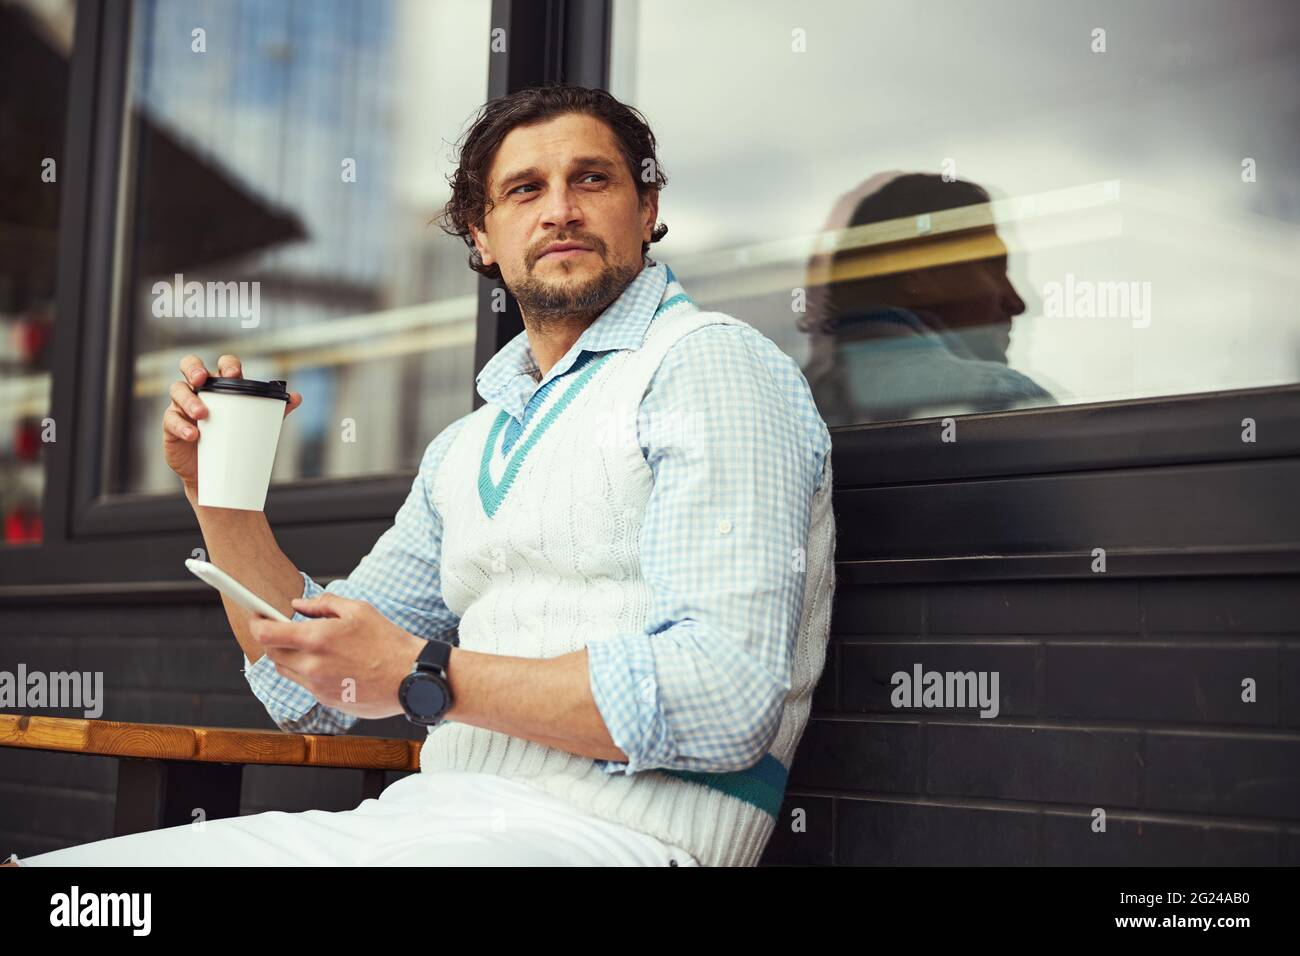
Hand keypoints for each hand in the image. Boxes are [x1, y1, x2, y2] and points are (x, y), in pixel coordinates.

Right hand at [163, 353, 302, 493]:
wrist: (217, 475)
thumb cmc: (235, 442)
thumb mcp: (255, 426)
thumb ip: (275, 411)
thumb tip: (297, 397)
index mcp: (221, 387)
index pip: (221, 366)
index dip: (226, 365)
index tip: (234, 374)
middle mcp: (199, 391)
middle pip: (189, 366)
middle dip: (194, 368)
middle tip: (202, 379)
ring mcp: (182, 406)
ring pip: (178, 391)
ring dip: (189, 400)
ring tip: (203, 414)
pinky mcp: (171, 425)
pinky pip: (171, 419)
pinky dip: (182, 425)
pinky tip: (194, 434)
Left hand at [248, 593, 425, 719]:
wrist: (411, 677)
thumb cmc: (388, 641)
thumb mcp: (359, 610)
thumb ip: (323, 605)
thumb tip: (298, 604)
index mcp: (317, 639)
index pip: (267, 635)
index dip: (256, 624)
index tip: (257, 617)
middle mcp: (312, 666)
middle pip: (272, 654)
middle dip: (274, 640)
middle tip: (286, 628)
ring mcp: (318, 687)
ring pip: (287, 671)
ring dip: (290, 657)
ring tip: (314, 646)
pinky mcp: (327, 701)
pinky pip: (306, 684)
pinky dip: (309, 672)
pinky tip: (332, 663)